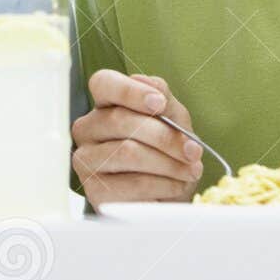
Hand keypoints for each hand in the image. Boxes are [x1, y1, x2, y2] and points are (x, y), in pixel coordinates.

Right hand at [72, 70, 203, 208]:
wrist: (167, 195)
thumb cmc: (166, 152)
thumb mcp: (173, 119)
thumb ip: (164, 98)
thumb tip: (154, 90)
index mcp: (105, 104)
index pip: (103, 84)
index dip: (130, 91)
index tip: (159, 103)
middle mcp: (88, 129)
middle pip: (120, 120)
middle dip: (165, 137)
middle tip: (193, 151)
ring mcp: (87, 160)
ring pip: (127, 152)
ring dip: (169, 164)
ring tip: (190, 171)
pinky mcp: (95, 191)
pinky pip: (133, 184)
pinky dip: (163, 185)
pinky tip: (175, 186)